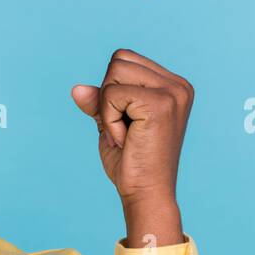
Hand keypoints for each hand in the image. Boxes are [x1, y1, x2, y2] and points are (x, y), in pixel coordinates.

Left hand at [70, 49, 191, 244]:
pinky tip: (125, 140)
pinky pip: (112, 94)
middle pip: (119, 59)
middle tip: (123, 130)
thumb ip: (99, 102)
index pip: (125, 59)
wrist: (146, 194)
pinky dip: (109, 119)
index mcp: (173, 86)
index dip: (111, 90)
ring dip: (108, 108)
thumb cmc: (131, 164)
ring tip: (125, 134)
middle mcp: (178, 85)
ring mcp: (173, 92)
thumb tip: (77, 89)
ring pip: (114, 73)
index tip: (125, 122)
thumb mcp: (111, 124)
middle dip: (108, 96)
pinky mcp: (161, 103)